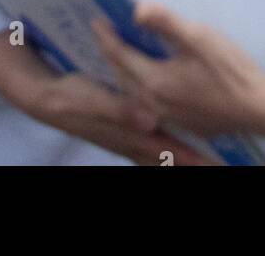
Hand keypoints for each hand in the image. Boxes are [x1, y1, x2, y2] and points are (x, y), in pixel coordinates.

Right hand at [0, 30, 213, 164]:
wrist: (46, 99)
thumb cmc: (73, 97)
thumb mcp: (95, 100)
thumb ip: (122, 111)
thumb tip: (151, 123)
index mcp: (129, 134)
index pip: (166, 150)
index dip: (189, 158)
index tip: (214, 164)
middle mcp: (129, 142)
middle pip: (166, 158)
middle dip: (191, 162)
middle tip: (219, 167)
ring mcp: (123, 141)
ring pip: (157, 155)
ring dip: (178, 159)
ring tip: (204, 162)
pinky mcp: (119, 134)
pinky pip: (146, 149)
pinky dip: (161, 153)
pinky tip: (170, 152)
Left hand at [92, 3, 264, 141]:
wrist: (256, 108)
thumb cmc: (229, 70)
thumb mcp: (199, 37)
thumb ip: (167, 23)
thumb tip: (137, 9)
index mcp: (155, 81)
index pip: (120, 56)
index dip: (106, 37)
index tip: (96, 20)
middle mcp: (154, 103)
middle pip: (122, 76)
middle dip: (110, 55)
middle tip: (105, 35)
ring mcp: (167, 116)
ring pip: (133, 93)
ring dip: (123, 73)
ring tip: (121, 55)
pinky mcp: (181, 122)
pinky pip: (147, 104)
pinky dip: (138, 88)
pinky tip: (148, 81)